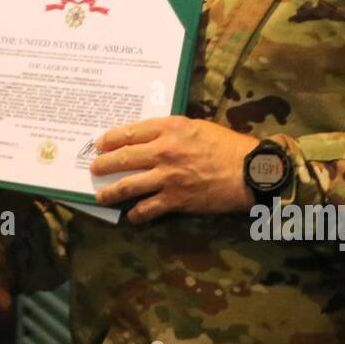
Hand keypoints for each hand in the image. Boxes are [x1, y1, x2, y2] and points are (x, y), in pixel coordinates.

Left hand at [90, 116, 259, 222]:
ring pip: (128, 185)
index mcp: (170, 129)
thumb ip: (173, 130)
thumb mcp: (198, 127)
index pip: (131, 131)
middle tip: (95, 167)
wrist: (250, 171)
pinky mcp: (175, 200)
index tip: (100, 143)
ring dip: (110, 192)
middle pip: (124, 157)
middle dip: (104, 163)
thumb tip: (154, 137)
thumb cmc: (228, 146)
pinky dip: (136, 214)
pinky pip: (147, 209)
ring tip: (101, 196)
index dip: (111, 138)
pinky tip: (131, 216)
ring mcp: (167, 177)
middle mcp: (163, 151)